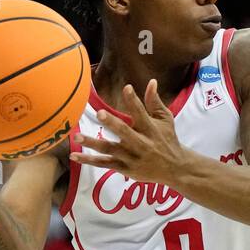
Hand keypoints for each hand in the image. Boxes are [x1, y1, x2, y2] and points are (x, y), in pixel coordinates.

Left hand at [71, 81, 185, 184]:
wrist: (175, 169)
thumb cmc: (167, 139)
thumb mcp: (165, 119)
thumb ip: (154, 101)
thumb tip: (151, 81)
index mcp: (150, 129)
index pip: (141, 112)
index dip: (133, 100)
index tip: (127, 88)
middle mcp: (140, 143)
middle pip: (124, 132)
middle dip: (112, 123)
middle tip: (100, 113)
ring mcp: (131, 157)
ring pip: (110, 149)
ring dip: (93, 143)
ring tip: (77, 136)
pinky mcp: (124, 168)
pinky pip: (104, 163)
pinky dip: (89, 161)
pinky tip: (74, 156)